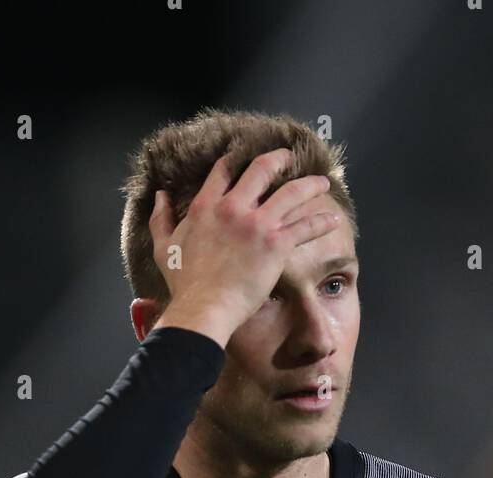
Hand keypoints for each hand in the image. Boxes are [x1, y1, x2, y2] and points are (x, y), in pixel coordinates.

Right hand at [149, 149, 340, 345]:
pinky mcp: (276, 244)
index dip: (237, 159)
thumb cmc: (183, 284)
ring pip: (291, 193)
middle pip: (262, 170)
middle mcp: (233, 207)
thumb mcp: (163, 247)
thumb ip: (161, 218)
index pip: (224, 171)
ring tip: (322, 183)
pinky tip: (333, 219)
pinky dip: (321, 222)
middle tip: (289, 158)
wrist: (203, 308)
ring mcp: (257, 224)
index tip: (248, 156)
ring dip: (310, 185)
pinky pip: (305, 227)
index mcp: (206, 206)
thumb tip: (159, 196)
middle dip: (279, 160)